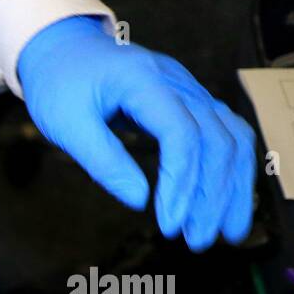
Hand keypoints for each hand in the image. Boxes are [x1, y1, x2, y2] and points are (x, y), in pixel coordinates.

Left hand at [18, 16, 255, 251]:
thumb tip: (140, 201)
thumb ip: (103, 161)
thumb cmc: (61, 87)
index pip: (180, 132)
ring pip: (231, 136)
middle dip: (212, 193)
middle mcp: (178, 82)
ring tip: (225, 234)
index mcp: (144, 81)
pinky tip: (225, 205)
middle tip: (197, 241)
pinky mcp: (192, 103)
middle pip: (215, 137)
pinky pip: (224, 135)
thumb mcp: (67, 125)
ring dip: (232, 186)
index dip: (181, 181)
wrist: (66, 51)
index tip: (170, 224)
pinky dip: (230, 171)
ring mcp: (190, 90)